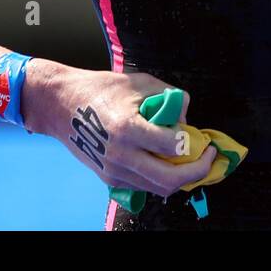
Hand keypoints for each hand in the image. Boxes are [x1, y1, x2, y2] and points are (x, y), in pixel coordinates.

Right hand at [26, 63, 216, 196]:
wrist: (62, 106)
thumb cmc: (101, 89)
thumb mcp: (140, 82)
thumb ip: (169, 98)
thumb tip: (186, 120)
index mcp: (129, 128)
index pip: (173, 146)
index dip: (194, 143)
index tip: (204, 138)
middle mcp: (121, 154)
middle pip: (169, 179)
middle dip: (197, 172)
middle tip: (208, 160)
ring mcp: (114, 170)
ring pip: (158, 188)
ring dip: (180, 178)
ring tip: (192, 162)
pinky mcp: (109, 178)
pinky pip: (143, 186)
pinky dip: (160, 179)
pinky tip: (168, 164)